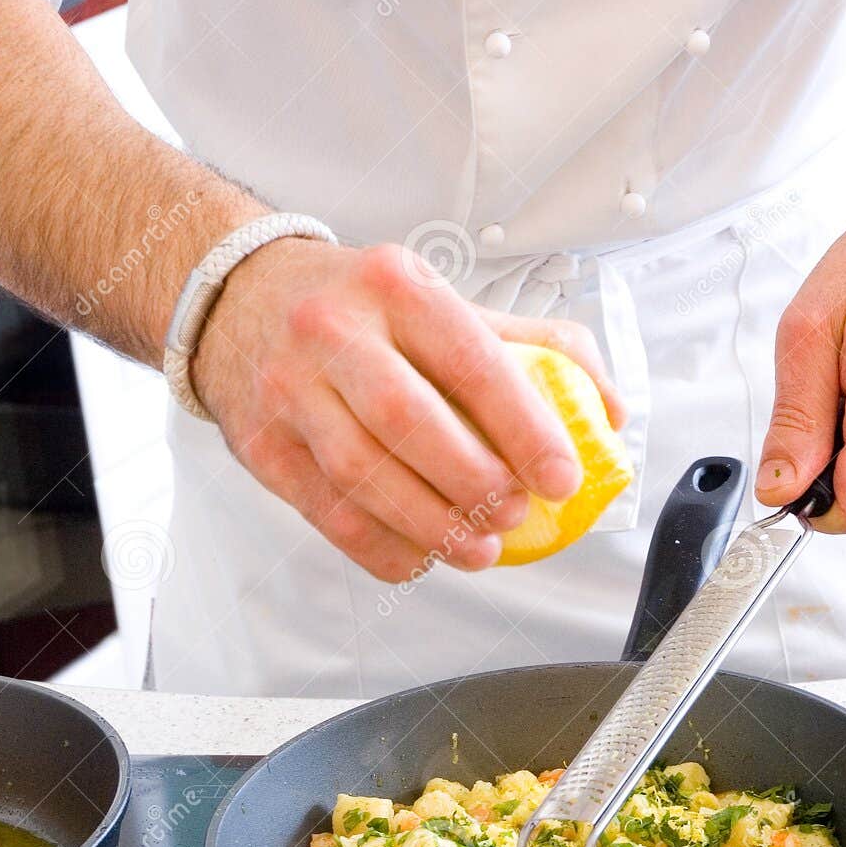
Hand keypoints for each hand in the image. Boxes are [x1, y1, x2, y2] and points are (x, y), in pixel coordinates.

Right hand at [191, 239, 625, 581]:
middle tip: (516, 514)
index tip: (560, 477)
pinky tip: (421, 558)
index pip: (472, 362)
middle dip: (475, 483)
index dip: (524, 428)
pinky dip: (382, 549)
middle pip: (410, 423)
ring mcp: (289, 391)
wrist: (238, 300)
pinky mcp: (261, 445)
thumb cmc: (361, 310)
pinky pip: (328, 514)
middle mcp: (334, 332)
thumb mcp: (442, 298)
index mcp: (397, 288)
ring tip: (479, 548)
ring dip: (432, 527)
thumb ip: (534, 347)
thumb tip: (607, 411)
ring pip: (364, 477)